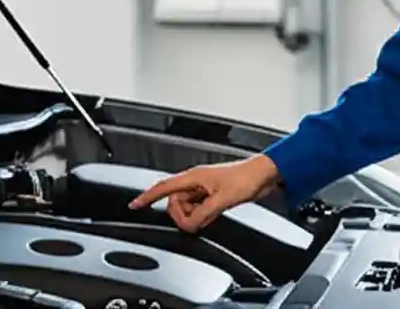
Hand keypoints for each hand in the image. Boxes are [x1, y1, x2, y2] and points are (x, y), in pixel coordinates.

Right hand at [127, 155, 281, 232]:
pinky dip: (201, 216)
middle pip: (174, 203)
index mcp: (194, 177)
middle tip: (199, 219)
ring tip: (211, 214)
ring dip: (194, 216)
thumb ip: (203, 213)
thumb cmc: (247, 178)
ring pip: (186, 208)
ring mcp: (204, 189)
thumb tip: (190, 224)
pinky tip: (212, 215)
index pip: (164, 187)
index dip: (147, 196)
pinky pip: (198, 210)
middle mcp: (196, 182)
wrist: (264, 175)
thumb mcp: (223, 199)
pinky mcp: (212, 196)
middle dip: (183, 215)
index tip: (134, 205)